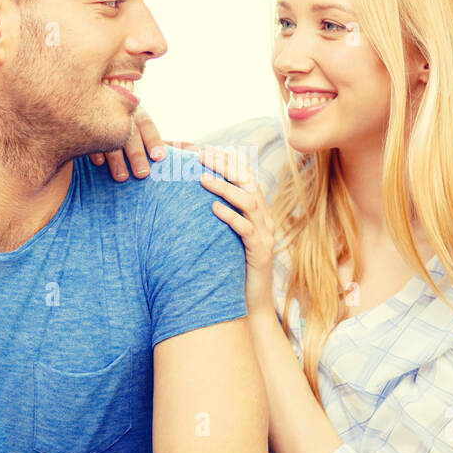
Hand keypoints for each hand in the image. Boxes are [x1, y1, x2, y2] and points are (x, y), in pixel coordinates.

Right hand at [89, 106, 168, 180]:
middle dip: (136, 154)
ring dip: (116, 158)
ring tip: (123, 178)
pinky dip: (94, 150)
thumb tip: (195, 151)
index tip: (159, 157)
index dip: (154, 141)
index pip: (147, 126)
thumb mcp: (146, 132)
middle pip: (130, 133)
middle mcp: (120, 115)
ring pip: (110, 137)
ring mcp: (101, 119)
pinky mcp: (84, 127)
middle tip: (143, 174)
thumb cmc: (127, 126)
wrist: (94, 103)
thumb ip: (169, 143)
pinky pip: (89, 138)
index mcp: (137, 114)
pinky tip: (98, 163)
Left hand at [198, 144, 274, 315]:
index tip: (202, 148)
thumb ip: (217, 216)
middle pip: (248, 180)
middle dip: (225, 165)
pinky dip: (230, 216)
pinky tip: (213, 209)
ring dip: (225, 187)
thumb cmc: (232, 267)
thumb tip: (188, 197)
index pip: (244, 175)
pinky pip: (246, 230)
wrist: (251, 304)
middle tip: (200, 155)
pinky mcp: (260, 252)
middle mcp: (264, 218)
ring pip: (248, 201)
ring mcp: (264, 234)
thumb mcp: (224, 236)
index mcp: (256, 210)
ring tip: (202, 180)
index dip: (225, 159)